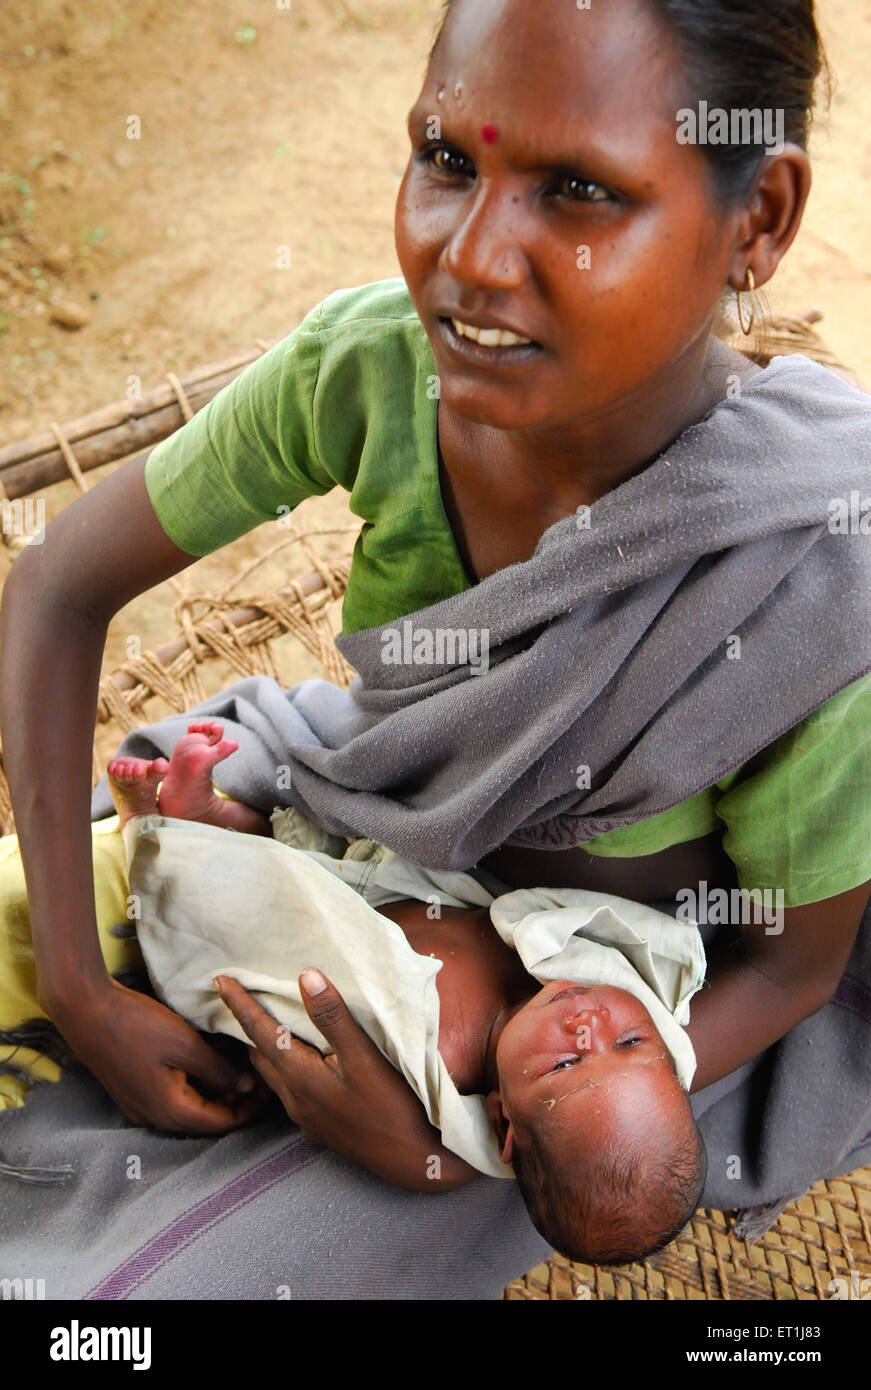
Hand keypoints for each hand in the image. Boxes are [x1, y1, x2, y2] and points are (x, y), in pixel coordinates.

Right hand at [54, 976, 269, 1133]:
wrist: (86, 1011)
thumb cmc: (137, 1026)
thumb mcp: (186, 1045)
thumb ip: (218, 1070)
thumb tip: (246, 1086)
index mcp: (171, 1111)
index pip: (222, 1123)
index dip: (250, 1108)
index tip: (272, 1089)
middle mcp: (154, 1117)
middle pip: (206, 1117)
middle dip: (236, 1100)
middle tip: (261, 1075)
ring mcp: (141, 1105)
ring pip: (191, 1106)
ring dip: (216, 1090)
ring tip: (241, 1066)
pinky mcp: (134, 1090)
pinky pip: (174, 1095)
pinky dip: (196, 1083)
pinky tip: (210, 1060)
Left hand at [215, 969, 477, 1190]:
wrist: (415, 1162)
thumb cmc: (393, 1106)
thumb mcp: (365, 1057)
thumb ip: (333, 1017)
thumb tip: (306, 977)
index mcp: (300, 1078)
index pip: (261, 1033)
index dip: (240, 1005)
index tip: (219, 981)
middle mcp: (295, 1100)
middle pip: (260, 1056)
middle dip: (246, 1026)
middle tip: (238, 998)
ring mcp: (307, 1117)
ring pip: (273, 1075)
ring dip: (264, 1048)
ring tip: (264, 1024)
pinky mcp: (321, 1128)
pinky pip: (289, 1091)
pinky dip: (284, 1067)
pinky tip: (299, 1062)